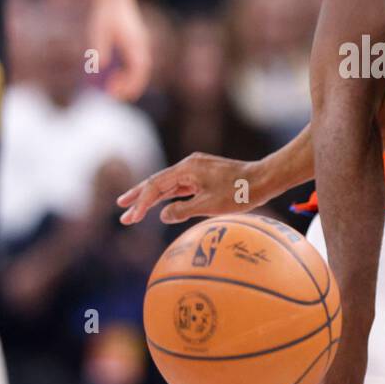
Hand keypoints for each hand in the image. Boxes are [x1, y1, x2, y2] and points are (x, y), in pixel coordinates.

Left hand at [89, 0, 151, 101]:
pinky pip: (135, 64)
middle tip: (114, 96)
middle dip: (130, 87)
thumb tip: (100, 68)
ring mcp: (140, 45)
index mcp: (135, 43)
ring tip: (112, 89)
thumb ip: (100, 49)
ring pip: (139, 69)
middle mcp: (141, 46)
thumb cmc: (105, 14)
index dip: (130, 84)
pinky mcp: (135, 44)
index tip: (116, 93)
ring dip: (129, 81)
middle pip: (141, 73)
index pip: (139, 70)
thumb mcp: (98, 31)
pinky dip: (127, 73)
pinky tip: (114, 76)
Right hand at [116, 152, 267, 224]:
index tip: (132, 217)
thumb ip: (182, 210)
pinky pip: (181, 186)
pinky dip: (169, 195)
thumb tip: (162, 214)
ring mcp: (197, 170)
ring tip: (135, 209)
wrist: (263, 179)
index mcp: (187, 169)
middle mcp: (190, 165)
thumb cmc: (239, 193)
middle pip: (158, 181)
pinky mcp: (205, 176)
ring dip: (152, 197)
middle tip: (121, 207)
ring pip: (169, 184)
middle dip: (139, 195)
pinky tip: (162, 204)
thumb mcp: (209, 205)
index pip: (156, 186)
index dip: (142, 202)